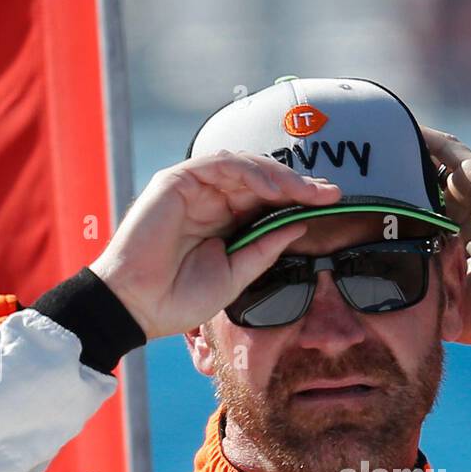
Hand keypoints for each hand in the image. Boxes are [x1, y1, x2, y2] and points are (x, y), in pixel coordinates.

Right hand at [89, 151, 341, 338]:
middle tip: (330, 193)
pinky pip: (220, 164)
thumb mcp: (236, 275)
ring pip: (245, 167)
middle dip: (298, 184)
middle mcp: (210, 201)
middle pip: (261, 180)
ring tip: (307, 191)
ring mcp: (193, 189)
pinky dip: (251, 172)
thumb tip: (299, 225)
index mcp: (223, 222)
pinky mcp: (176, 181)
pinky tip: (275, 189)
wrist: (139, 307)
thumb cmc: (179, 298)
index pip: (266, 201)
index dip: (298, 199)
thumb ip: (265, 249)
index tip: (331, 204)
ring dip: (280, 176)